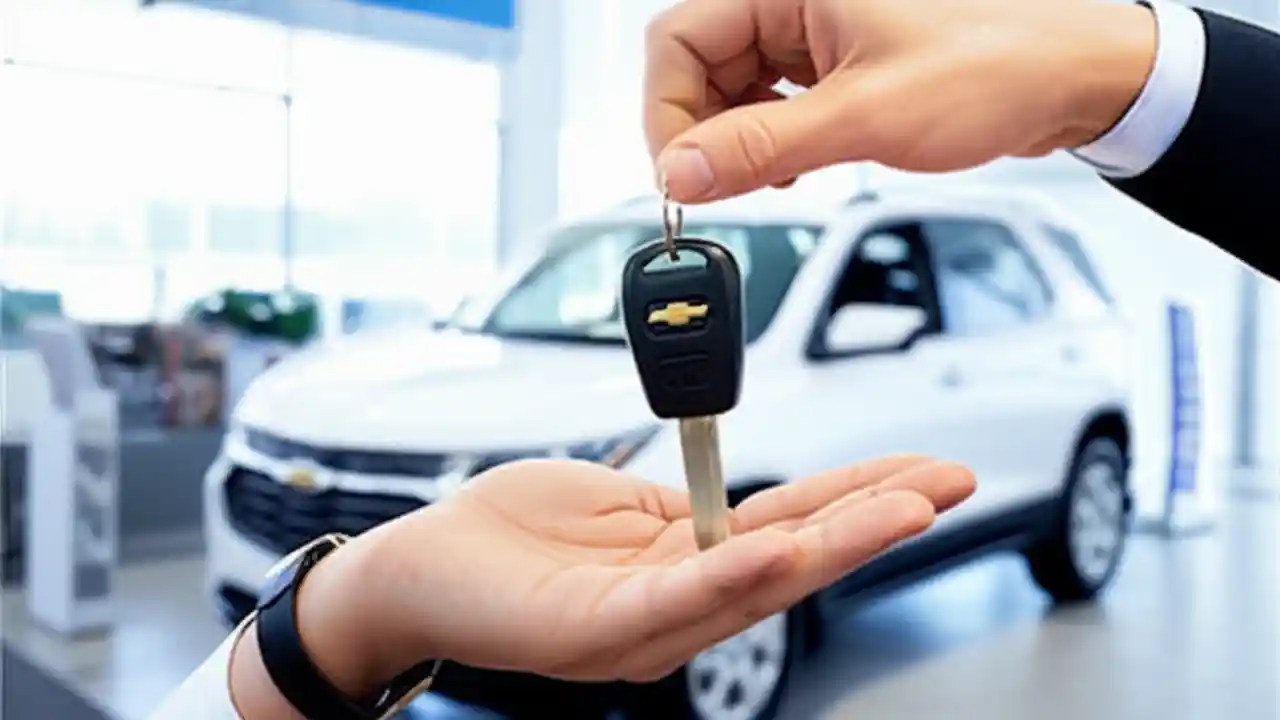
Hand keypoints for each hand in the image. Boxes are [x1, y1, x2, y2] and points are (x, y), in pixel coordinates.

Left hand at [288, 455, 972, 703]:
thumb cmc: (514, 534)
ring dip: (832, 546)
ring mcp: (639, 628)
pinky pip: (674, 601)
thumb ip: (690, 507)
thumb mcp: (620, 504)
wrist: (421, 563)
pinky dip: (734, 576)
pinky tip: (785, 553)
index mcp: (687, 569)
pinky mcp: (591, 630)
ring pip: (752, 586)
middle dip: (877, 523)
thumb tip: (750, 499)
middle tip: (952, 487)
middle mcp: (678, 610)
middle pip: (795, 562)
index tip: (930, 472)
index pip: (793, 531)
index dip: (864, 502)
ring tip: (902, 512)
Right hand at [645, 0, 1156, 202]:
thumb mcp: (865, 116)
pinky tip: (793, 162)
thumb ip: (759, 147)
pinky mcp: (836, 59)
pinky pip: (771, 97)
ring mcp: (815, 28)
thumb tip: (680, 173)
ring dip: (737, 139)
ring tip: (772, 171)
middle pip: (697, 64)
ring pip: (731, 85)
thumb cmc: (1001, 62)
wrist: (1077, 76)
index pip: (677, 41)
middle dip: (702, 131)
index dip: (668, 115)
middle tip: (719, 184)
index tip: (682, 176)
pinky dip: (770, 137)